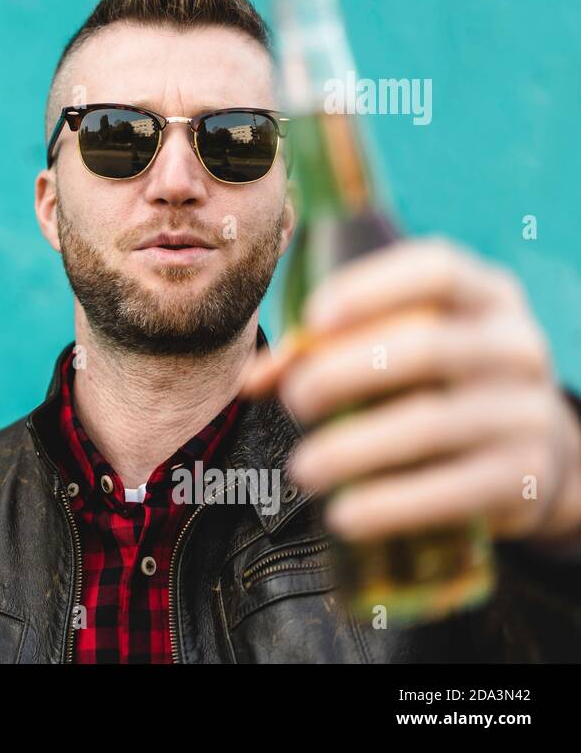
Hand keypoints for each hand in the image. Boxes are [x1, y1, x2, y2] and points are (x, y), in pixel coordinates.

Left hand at [243, 238, 580, 549]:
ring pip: (431, 423)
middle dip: (343, 374)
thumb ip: (322, 352)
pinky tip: (343, 514)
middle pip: (425, 346)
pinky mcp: (525, 475)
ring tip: (303, 469)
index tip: (313, 319)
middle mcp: (516, 344)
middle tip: (297, 402)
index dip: (369, 289)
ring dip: (352, 449)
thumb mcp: (398, 348)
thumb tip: (250, 381)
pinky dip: (390, 505)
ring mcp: (527, 410)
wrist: (535, 450)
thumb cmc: (436, 384)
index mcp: (485, 295)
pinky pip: (452, 490)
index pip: (436, 270)